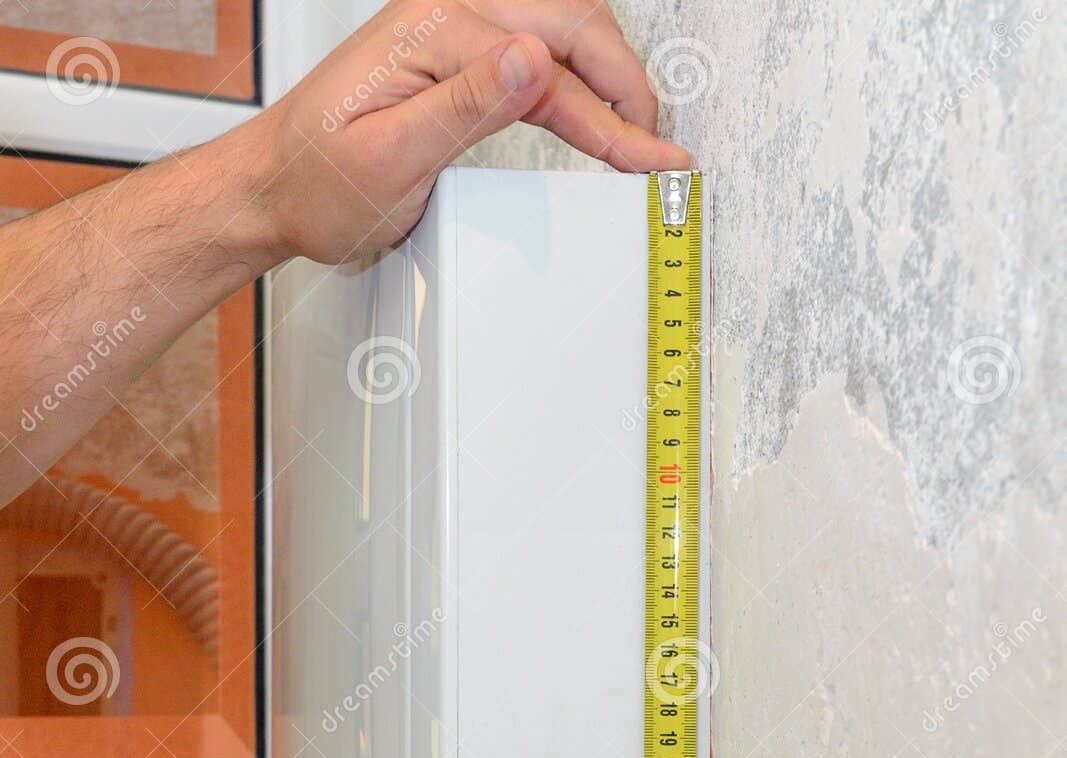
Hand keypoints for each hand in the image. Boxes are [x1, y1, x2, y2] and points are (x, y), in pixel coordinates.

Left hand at [245, 0, 691, 265]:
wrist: (272, 189)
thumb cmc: (316, 184)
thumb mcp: (391, 161)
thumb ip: (466, 108)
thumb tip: (533, 60)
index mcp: (434, 32)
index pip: (550, 71)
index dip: (611, 120)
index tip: (651, 159)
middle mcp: (444, 12)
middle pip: (570, 23)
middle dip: (626, 84)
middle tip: (657, 148)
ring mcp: (449, 26)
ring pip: (559, 27)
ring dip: (607, 73)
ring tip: (638, 131)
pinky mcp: (451, 51)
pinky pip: (532, 49)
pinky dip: (574, 79)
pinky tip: (592, 111)